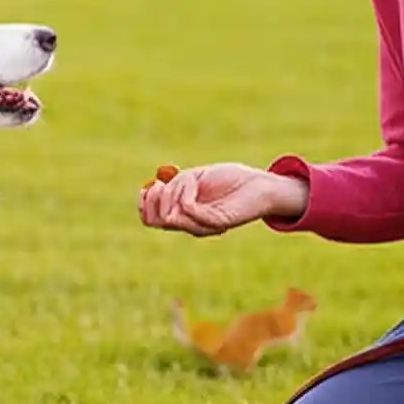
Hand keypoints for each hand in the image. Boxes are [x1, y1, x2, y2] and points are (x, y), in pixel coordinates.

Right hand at [137, 162, 307, 236]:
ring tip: (189, 179)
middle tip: (168, 181)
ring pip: (171, 217)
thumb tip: (154, 190)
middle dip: (155, 198)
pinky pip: (192, 211)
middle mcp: (190, 224)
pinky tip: (194, 181)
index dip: (143, 204)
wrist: (260, 185)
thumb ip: (176, 187)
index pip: (150, 219)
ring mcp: (203, 226)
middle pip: (156, 220)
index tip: (150, 184)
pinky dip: (187, 194)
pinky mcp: (218, 223)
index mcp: (183, 215)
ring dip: (173, 193)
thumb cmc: (230, 179)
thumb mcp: (195, 177)